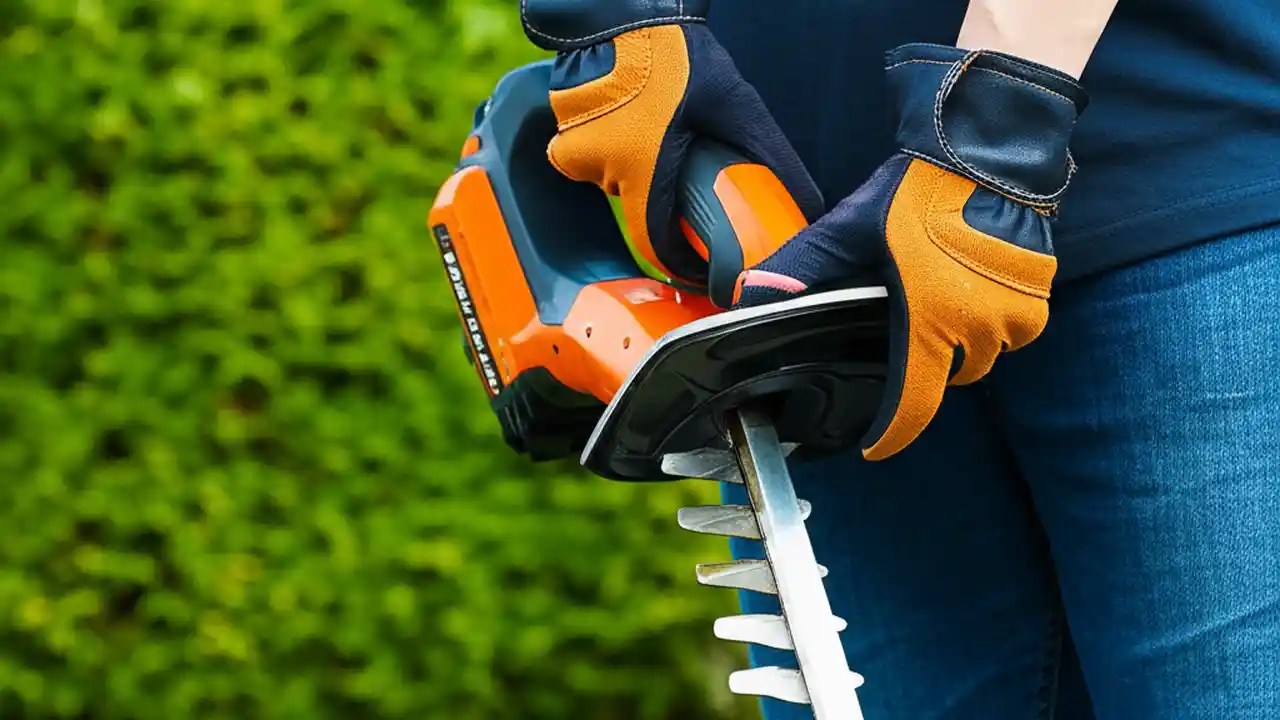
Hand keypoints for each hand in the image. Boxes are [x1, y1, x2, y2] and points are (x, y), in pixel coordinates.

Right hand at [521, 0, 822, 287]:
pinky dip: (612, 150)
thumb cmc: (676, 55)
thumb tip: (805, 206)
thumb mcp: (735, 105)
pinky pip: (592, 161)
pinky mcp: (561, 137)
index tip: (699, 266)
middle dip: (662, 198)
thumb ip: (771, 157)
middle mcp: (599, 166)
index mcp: (640, 165)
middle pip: (637, 208)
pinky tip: (630, 122)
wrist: (621, 12)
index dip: (680, 263)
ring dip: (636, 171)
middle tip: (685, 171)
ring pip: (614, 183)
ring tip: (659, 134)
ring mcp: (573, 152)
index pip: (655, 246)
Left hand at [733, 44, 1087, 459]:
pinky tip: (970, 286)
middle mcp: (981, 326)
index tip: (875, 446)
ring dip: (962, 340)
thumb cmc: (920, 192)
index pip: (914, 404)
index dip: (892, 433)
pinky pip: (1013, 330)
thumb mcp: (850, 228)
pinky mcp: (1041, 297)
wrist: (989, 153)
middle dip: (927, 360)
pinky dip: (992, 320)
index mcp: (931, 319)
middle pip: (949, 375)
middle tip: (907, 321)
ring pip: (982, 354)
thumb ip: (801, 266)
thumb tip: (751, 295)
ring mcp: (1018, 314)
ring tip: (939, 297)